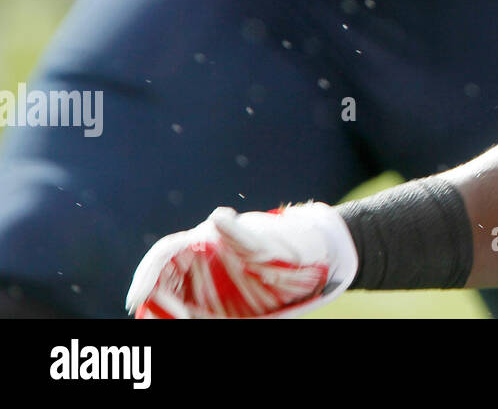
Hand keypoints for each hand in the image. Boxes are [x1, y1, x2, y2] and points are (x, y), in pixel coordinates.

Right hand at [127, 203, 357, 318]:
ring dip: (167, 316)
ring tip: (177, 325)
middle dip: (153, 304)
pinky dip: (187, 321)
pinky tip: (192, 325)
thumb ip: (239, 234)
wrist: (314, 262)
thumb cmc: (287, 244)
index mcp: (204, 242)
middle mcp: (200, 263)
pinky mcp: (217, 306)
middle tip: (156, 322)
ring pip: (175, 302)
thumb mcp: (265, 242)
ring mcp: (207, 285)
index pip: (164, 255)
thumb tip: (218, 218)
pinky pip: (195, 316)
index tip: (137, 298)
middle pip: (163, 283)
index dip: (146, 274)